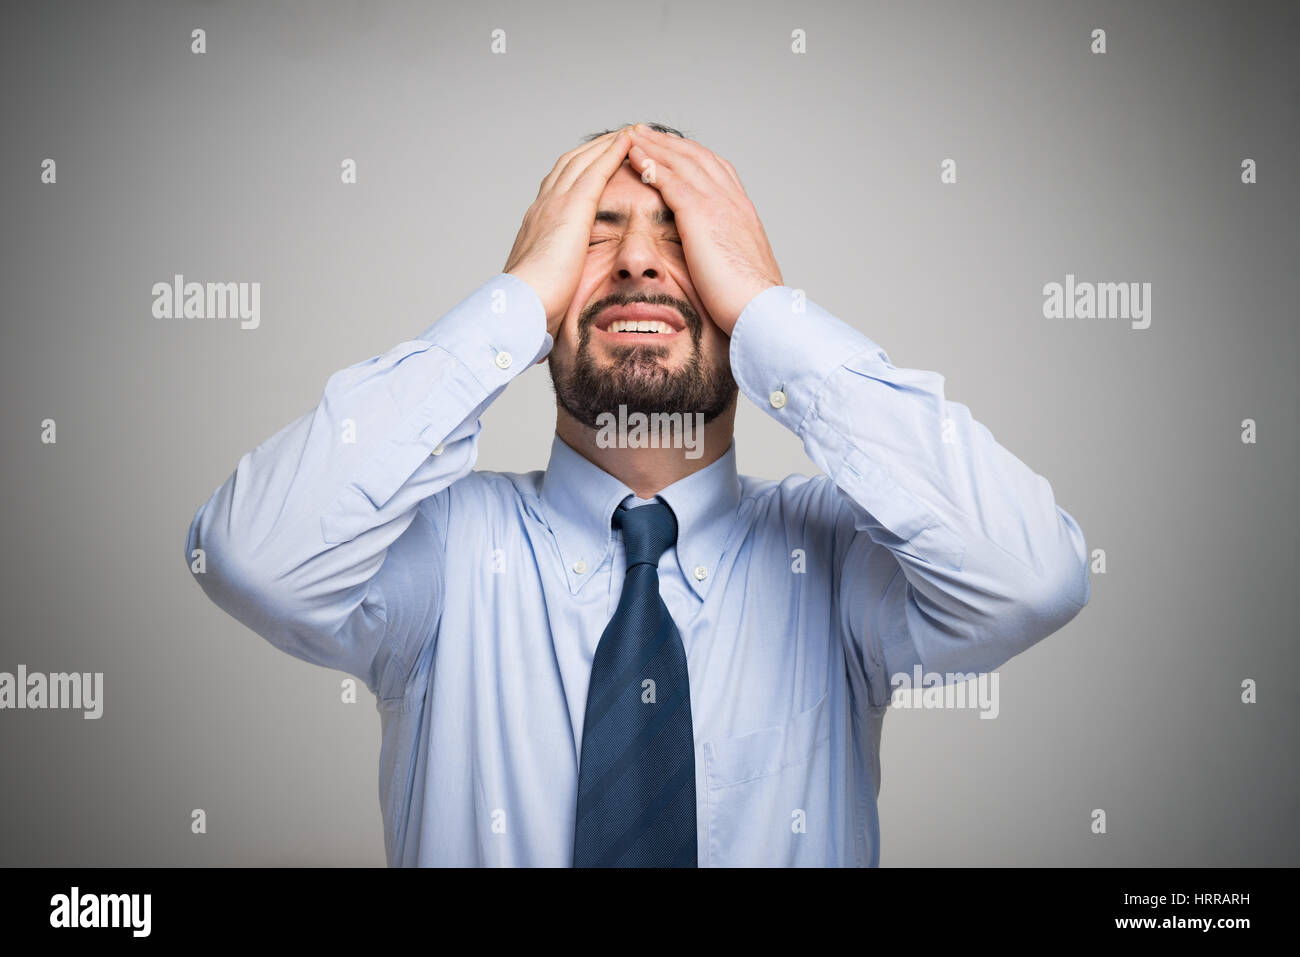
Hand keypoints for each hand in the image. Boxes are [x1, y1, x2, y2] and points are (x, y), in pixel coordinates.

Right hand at [504, 127, 633, 336]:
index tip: (595, 160)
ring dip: (606, 143)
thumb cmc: (535, 302)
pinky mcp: (573, 207)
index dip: (579, 169)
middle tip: (617, 137)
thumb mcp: (547, 280)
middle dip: (594, 148)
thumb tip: (563, 284)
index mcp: (538, 222)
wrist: (523, 301)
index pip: (560, 185)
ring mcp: (556, 203)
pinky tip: (628, 143)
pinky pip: (596, 170)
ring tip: (629, 133)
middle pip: (571, 163)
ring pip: (583, 159)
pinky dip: (612, 153)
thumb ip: (556, 273)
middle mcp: (544, 205)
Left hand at [627, 124, 781, 335]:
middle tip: (647, 131)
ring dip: (656, 145)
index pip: (716, 170)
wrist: (760, 306)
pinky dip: (651, 163)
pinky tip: (634, 156)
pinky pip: (670, 179)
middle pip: (698, 157)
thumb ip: (725, 255)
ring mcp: (718, 202)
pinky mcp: (700, 213)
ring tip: (633, 135)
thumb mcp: (738, 268)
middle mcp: (732, 199)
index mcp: (742, 211)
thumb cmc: (750, 300)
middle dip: (671, 142)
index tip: (674, 149)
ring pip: (682, 161)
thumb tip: (717, 263)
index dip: (692, 156)